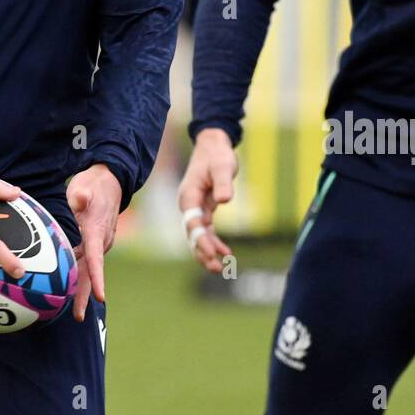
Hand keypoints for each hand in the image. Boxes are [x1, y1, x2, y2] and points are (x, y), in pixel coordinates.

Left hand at [67, 163, 122, 321]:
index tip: (99, 296)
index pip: (95, 259)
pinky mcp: (92, 242)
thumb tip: (80, 198)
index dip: (96, 278)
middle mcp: (100, 242)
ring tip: (75, 312)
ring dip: (81, 289)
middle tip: (79, 317)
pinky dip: (78, 276)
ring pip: (87, 270)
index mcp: (96, 232)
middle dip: (85, 295)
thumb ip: (82, 195)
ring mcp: (97, 244)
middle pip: (91, 273)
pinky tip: (69, 288)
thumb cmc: (94, 184)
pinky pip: (85, 262)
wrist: (110, 181)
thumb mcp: (86, 186)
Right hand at [178, 128, 236, 272]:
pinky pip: (206, 230)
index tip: (213, 253)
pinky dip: (214, 241)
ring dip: (207, 251)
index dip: (201, 239)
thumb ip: (223, 182)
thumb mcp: (222, 166)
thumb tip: (224, 200)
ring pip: (198, 235)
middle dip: (202, 251)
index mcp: (189, 195)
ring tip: (219, 268)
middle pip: (192, 233)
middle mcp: (188, 204)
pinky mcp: (204, 208)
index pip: (192, 223)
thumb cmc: (217, 155)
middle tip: (215, 268)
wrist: (213, 146)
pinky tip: (226, 253)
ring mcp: (195, 208)